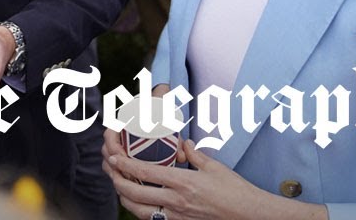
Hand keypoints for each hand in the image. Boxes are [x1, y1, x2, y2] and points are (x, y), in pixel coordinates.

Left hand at [106, 136, 285, 219]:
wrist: (246, 214)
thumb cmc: (234, 190)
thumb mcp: (214, 167)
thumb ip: (194, 155)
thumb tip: (183, 144)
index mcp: (182, 182)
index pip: (145, 172)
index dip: (125, 164)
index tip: (113, 156)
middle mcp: (174, 201)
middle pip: (133, 193)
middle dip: (116, 179)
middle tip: (109, 167)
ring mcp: (174, 215)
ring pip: (137, 210)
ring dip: (123, 196)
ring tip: (118, 183)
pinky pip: (150, 218)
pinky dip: (138, 209)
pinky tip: (137, 200)